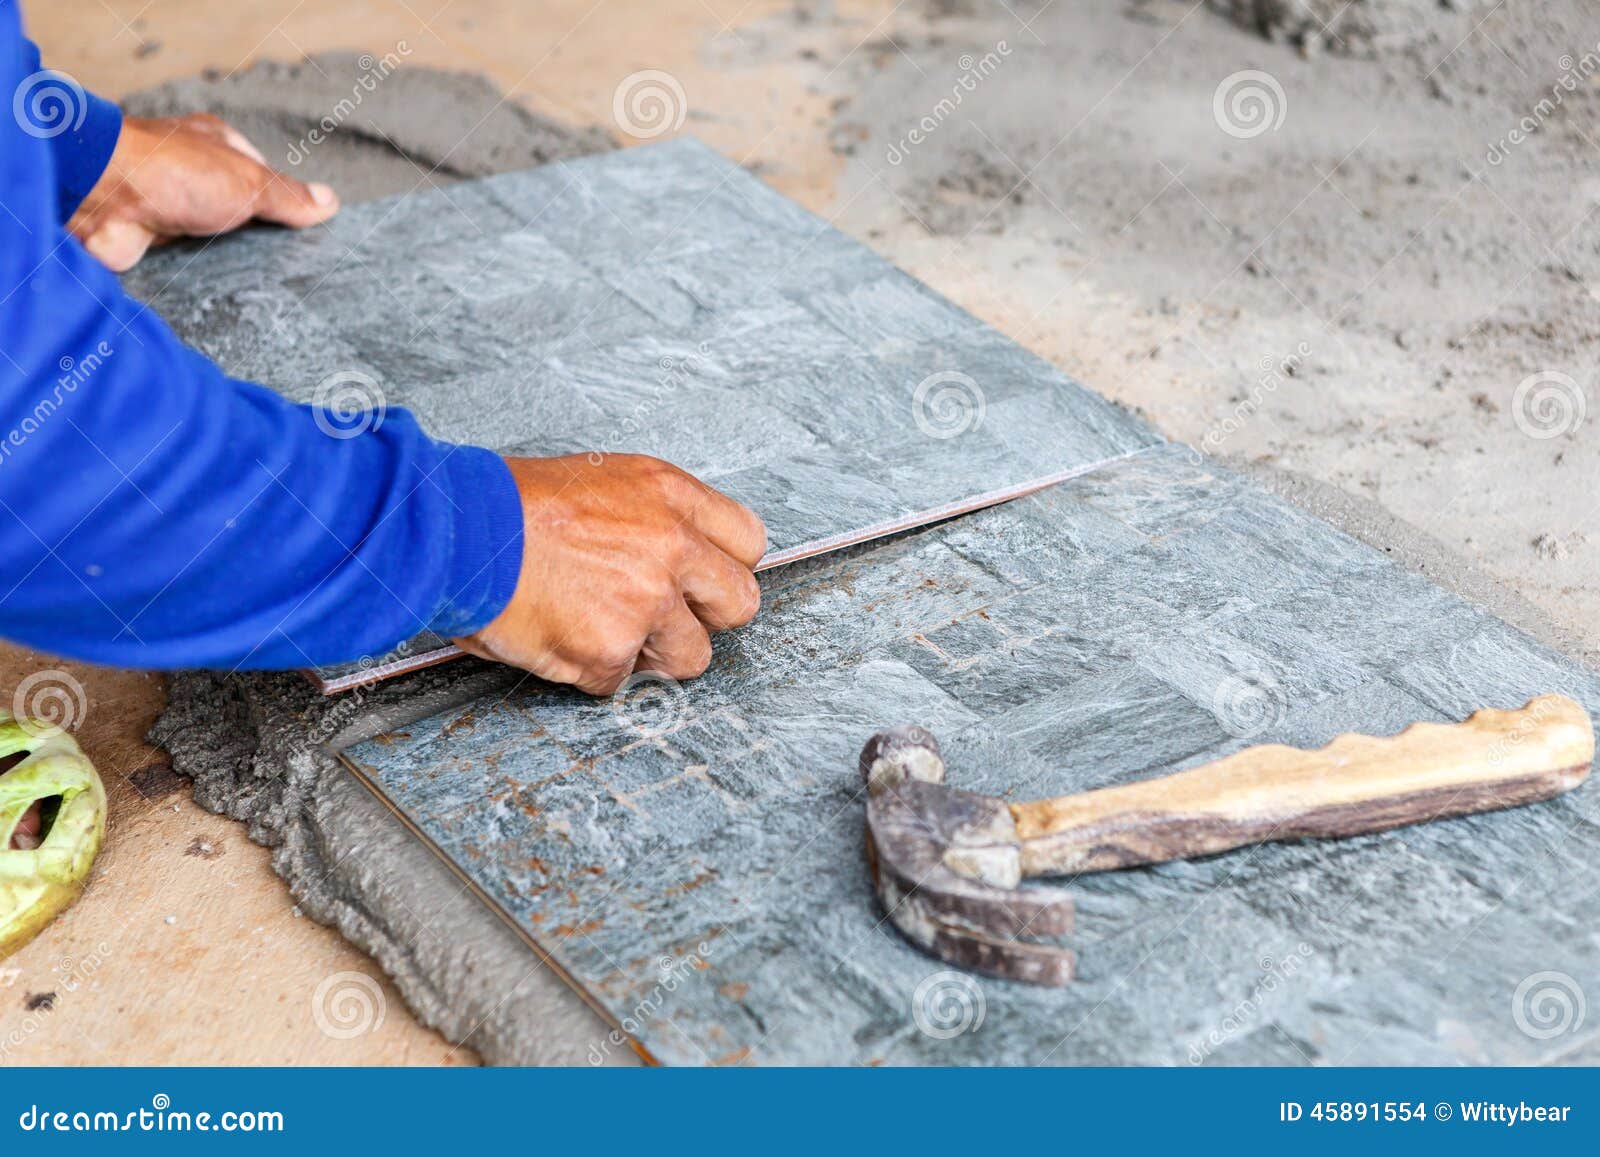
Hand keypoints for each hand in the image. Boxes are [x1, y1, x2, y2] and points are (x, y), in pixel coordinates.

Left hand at [67, 113, 338, 271]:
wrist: (101, 198)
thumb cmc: (171, 172)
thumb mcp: (248, 182)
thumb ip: (288, 196)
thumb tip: (329, 201)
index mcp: (214, 146)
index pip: (260, 174)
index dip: (283, 201)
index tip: (307, 231)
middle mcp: (188, 173)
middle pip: (237, 210)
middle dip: (257, 235)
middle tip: (289, 265)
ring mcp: (166, 208)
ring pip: (211, 240)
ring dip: (228, 261)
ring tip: (265, 290)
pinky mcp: (148, 241)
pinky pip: (185, 265)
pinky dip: (201, 280)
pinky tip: (223, 296)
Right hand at [456, 454, 766, 694]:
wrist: (455, 531)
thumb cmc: (509, 505)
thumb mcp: (601, 482)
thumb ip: (652, 519)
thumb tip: (683, 559)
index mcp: (669, 496)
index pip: (747, 542)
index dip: (722, 569)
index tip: (703, 581)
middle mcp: (670, 545)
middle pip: (739, 604)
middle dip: (704, 618)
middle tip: (664, 616)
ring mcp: (646, 600)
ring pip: (690, 657)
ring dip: (650, 654)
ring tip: (600, 627)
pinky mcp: (611, 648)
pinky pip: (622, 681)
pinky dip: (590, 670)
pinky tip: (561, 636)